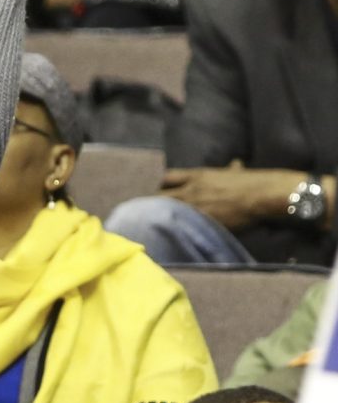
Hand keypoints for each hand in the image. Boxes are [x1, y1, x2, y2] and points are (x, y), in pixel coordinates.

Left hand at [160, 165, 298, 230]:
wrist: (261, 194)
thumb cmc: (251, 182)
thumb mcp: (235, 173)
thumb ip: (230, 170)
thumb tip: (235, 164)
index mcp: (196, 176)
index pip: (165, 177)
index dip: (155, 184)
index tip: (150, 190)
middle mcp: (190, 190)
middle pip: (159, 196)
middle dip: (150, 203)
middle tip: (141, 212)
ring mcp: (194, 206)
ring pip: (165, 212)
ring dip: (156, 218)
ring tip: (147, 226)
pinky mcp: (201, 222)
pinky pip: (181, 227)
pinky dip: (172, 231)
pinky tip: (165, 237)